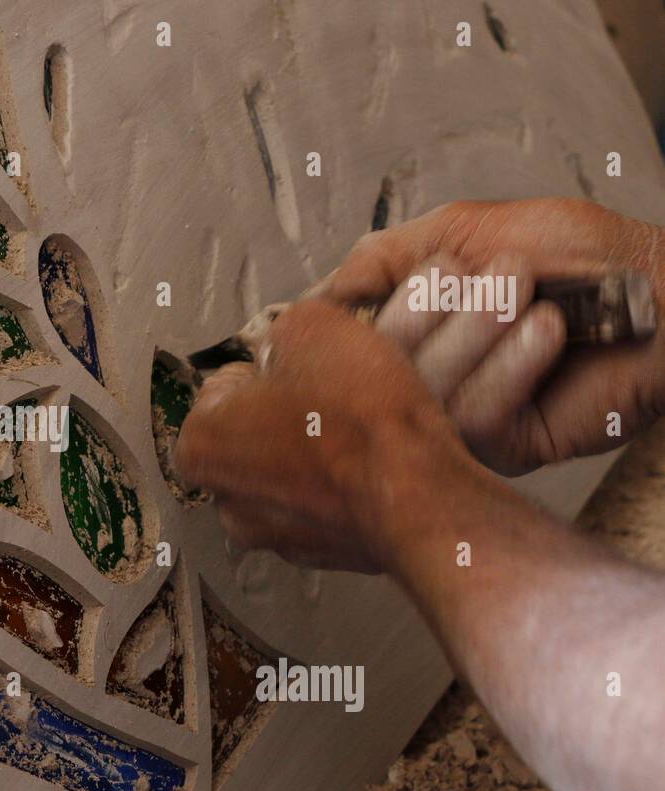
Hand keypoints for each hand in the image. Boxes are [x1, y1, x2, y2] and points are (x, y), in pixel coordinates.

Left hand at [175, 299, 472, 572]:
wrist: (420, 495)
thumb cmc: (358, 414)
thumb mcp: (312, 327)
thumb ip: (280, 333)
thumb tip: (285, 347)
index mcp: (201, 445)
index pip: (223, 386)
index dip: (269, 367)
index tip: (303, 367)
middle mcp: (225, 500)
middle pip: (252, 436)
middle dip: (285, 415)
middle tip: (333, 397)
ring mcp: (270, 536)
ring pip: (287, 474)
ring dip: (314, 455)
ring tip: (359, 433)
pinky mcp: (318, 557)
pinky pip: (323, 507)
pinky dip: (341, 489)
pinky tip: (372, 469)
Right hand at [312, 198, 664, 473]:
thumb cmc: (588, 256)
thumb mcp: (467, 227)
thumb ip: (384, 255)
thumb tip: (320, 294)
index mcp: (412, 326)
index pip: (339, 340)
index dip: (337, 323)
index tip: (338, 306)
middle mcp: (426, 375)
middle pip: (364, 368)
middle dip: (420, 307)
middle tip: (465, 276)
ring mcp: (458, 414)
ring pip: (414, 394)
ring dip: (473, 329)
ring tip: (524, 290)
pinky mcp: (499, 445)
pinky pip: (468, 417)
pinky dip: (508, 366)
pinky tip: (548, 331)